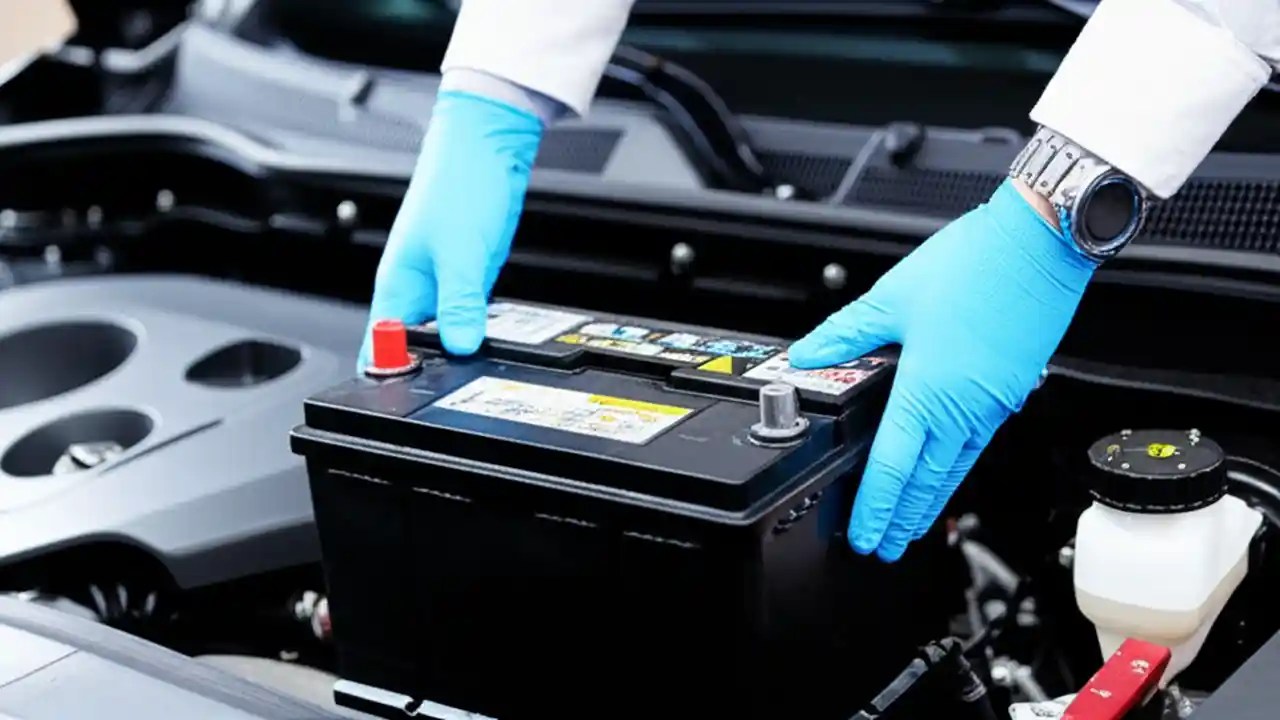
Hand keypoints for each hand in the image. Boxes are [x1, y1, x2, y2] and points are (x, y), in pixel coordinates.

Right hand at [358, 91, 542, 366]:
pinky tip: (493, 335)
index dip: (391, 375)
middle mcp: (416, 287)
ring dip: (458, 348)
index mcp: (396, 284)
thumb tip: (459, 346)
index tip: (411, 398)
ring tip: (480, 364)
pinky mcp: (469, 276)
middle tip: (459, 386)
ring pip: (444, 332)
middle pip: (414, 346)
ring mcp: (443, 282)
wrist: (489, 147)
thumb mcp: (462, 255)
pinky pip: (468, 314)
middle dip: (433, 368)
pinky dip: (478, 327)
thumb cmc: (461, 184)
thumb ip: (459, 305)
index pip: (380, 346)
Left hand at [789, 179, 1095, 561]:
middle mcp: (962, 408)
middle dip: (901, 519)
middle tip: (884, 547)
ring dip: (930, 502)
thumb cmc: (975, 266)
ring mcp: (990, 404)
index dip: (873, 506)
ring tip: (913, 526)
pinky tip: (948, 473)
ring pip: (954, 468)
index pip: (891, 466)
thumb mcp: (890, 298)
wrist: (1039, 245)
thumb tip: (807, 355)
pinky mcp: (1006, 391)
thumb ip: (845, 334)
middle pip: (925, 481)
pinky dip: (955, 469)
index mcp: (927, 390)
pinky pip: (975, 445)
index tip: (862, 534)